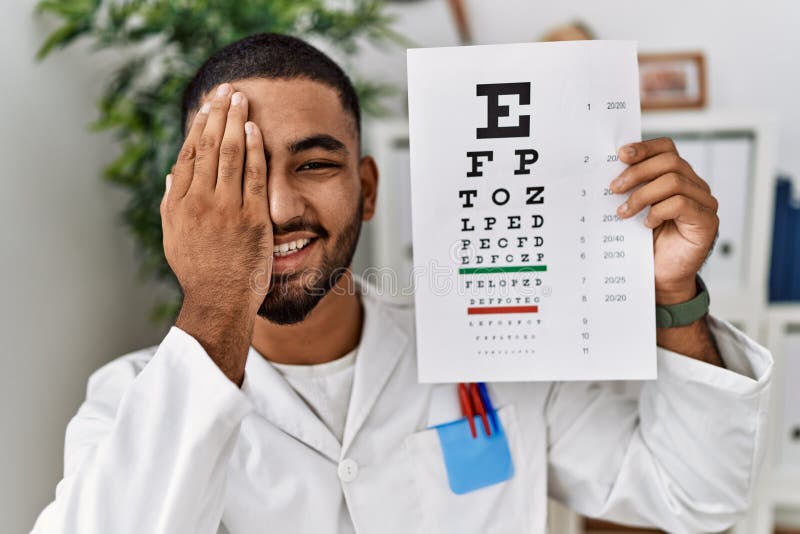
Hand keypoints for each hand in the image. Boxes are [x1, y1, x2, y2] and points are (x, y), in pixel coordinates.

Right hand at [160, 83, 271, 382]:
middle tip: (226, 90)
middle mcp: (200, 202)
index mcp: (179, 204)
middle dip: (217, 114)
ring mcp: (226, 209)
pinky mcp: (251, 218)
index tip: (207, 106)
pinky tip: (254, 129)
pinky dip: (253, 150)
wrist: (219, 300)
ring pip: (229, 155)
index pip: (188, 154)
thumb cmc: (198, 271)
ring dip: (235, 122)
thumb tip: (174, 175)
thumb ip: (172, 204)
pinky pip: (252, 176)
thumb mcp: (174, 237)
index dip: (198, 126)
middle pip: (208, 146)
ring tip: (240, 99)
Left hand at [610, 138, 718, 304]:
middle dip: (637, 172)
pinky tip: (646, 224)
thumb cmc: (647, 243)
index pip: (667, 148)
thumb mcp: (635, 209)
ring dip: (642, 195)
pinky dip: (658, 211)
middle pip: (670, 161)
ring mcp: (704, 203)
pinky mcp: (706, 222)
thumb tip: (610, 170)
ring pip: (674, 181)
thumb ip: (631, 188)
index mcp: (679, 177)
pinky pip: (682, 204)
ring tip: (623, 212)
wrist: (661, 277)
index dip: (644, 148)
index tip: (621, 155)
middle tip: (614, 188)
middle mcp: (695, 186)